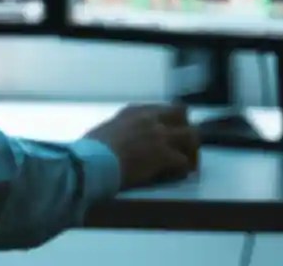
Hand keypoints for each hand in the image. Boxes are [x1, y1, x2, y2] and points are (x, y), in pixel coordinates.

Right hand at [84, 104, 199, 189]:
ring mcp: (160, 136)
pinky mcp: (165, 156)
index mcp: (134, 111)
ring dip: (190, 149)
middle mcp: (150, 118)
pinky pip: (185, 162)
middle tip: (184, 144)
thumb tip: (124, 139)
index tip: (171, 129)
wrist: (92, 162)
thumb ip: (122, 129)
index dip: (170, 120)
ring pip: (191, 136)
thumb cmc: (91, 149)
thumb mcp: (107, 129)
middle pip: (182, 114)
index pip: (162, 107)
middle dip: (185, 128)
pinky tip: (177, 175)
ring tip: (187, 163)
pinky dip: (183, 170)